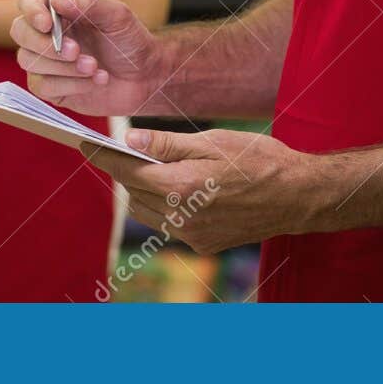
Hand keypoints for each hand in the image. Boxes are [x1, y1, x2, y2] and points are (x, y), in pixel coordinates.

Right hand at [10, 0, 171, 115]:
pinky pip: (42, 86)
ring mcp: (46, 60)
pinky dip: (70, 84)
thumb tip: (57, 1)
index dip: (32, 10)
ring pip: (29, 60)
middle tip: (75, 51)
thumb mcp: (117, 16)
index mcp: (61, 9)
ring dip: (63, 66)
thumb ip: (89, 4)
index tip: (48, 23)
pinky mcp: (51, 87)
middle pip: (20, 31)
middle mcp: (48, 32)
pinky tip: (95, 81)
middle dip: (45, 44)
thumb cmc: (130, 41)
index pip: (29, 0)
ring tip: (95, 67)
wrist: (145, 77)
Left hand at [82, 128, 324, 254]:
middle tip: (121, 150)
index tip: (85, 144)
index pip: (127, 172)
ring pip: (148, 212)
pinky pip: (169, 224)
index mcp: (181, 187)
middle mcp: (181, 217)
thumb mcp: (213, 141)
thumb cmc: (260, 160)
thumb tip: (129, 139)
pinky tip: (179, 189)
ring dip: (141, 191)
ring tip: (148, 168)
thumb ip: (167, 144)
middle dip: (124, 172)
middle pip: (133, 194)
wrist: (298, 196)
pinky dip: (164, 206)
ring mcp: (192, 235)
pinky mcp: (204, 243)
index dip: (103, 157)